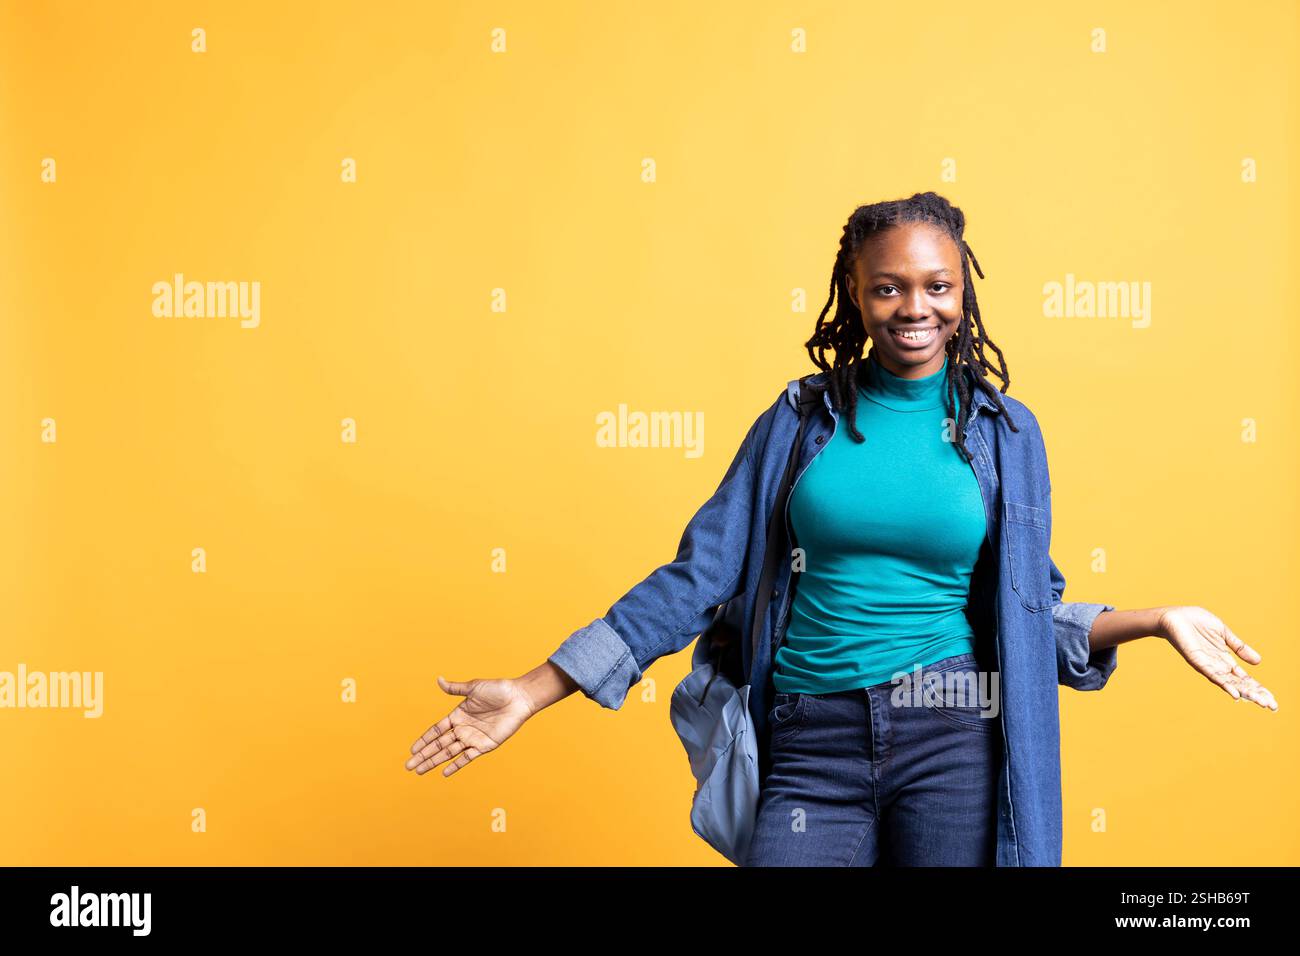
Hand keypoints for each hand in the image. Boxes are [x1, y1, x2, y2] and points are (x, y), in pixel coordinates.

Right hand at [404, 675, 537, 777]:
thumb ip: (454, 688)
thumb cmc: (498, 690)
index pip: (436, 730)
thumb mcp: (473, 687)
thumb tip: (438, 679)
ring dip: (434, 762)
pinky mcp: (485, 745)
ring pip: (448, 753)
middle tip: (408, 766)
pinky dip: (455, 765)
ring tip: (419, 771)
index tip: (411, 749)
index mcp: (458, 715)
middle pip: (438, 745)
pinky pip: (467, 758)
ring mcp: (473, 738)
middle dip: (423, 755)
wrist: (519, 698)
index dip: (424, 740)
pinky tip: (444, 772)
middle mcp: (463, 729)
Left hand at [1157, 606, 1277, 709]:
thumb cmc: (1196, 623)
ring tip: (1260, 702)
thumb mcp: (1224, 633)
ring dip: (1245, 692)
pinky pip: (1212, 674)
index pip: (1244, 677)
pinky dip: (1224, 684)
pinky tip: (1235, 693)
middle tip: (1272, 706)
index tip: (1272, 700)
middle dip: (1256, 694)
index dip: (1258, 688)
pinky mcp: (1197, 660)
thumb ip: (1239, 647)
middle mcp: (1216, 665)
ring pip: (1229, 682)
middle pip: (1239, 683)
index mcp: (1224, 658)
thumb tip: (1258, 661)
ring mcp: (1207, 664)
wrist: (1174, 616)